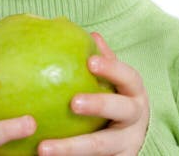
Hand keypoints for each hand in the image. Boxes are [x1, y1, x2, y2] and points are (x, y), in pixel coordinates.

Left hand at [37, 33, 149, 155]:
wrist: (133, 140)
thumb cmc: (118, 103)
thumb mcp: (117, 84)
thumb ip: (105, 63)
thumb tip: (91, 34)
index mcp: (134, 94)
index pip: (128, 77)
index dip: (111, 69)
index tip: (89, 61)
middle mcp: (135, 119)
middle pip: (121, 110)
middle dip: (98, 104)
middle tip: (73, 102)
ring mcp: (127, 144)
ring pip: (102, 146)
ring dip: (72, 148)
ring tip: (43, 149)